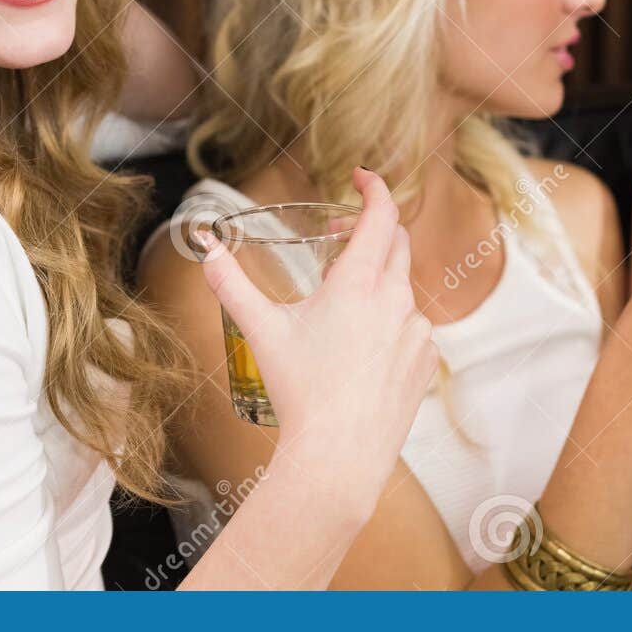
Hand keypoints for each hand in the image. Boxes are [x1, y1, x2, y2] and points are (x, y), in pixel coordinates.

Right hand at [195, 166, 435, 516]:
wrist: (338, 455)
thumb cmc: (299, 392)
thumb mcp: (260, 330)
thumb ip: (230, 283)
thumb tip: (205, 249)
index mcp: (359, 283)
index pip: (380, 214)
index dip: (373, 187)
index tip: (360, 176)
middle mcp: (396, 299)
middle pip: (396, 242)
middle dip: (368, 229)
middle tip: (335, 238)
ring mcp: (417, 331)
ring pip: (401, 287)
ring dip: (376, 280)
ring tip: (340, 306)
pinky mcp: (426, 360)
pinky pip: (412, 325)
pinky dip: (390, 320)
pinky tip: (361, 347)